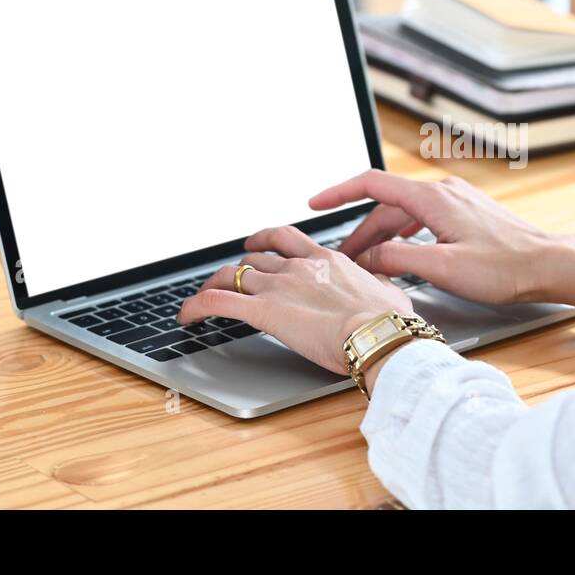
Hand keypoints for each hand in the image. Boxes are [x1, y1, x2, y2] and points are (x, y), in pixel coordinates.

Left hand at [178, 226, 411, 373]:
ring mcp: (278, 286)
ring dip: (214, 282)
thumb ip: (378, 283)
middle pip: (256, 256)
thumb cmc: (388, 319)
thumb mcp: (388, 293)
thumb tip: (382, 284)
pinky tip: (186, 316)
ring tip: (204, 292)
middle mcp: (298, 267)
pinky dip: (196, 306)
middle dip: (240, 264)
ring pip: (232, 274)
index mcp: (327, 259)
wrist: (378, 334)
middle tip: (230, 272)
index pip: (287, 239)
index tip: (259, 245)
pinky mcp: (263, 311)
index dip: (266, 240)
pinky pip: (217, 302)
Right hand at [309, 169, 574, 305]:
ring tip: (367, 262)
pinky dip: (405, 235)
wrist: (548, 265)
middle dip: (361, 232)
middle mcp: (444, 192)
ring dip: (383, 236)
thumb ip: (398, 260)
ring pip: (406, 214)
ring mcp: (458, 201)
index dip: (339, 192)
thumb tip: (367, 259)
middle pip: (387, 206)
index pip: (373, 184)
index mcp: (433, 198)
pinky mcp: (468, 214)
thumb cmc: (505, 268)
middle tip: (341, 258)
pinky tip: (402, 254)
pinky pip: (424, 219)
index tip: (314, 203)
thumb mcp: (443, 268)